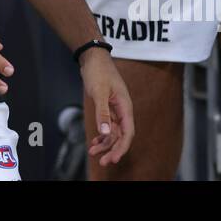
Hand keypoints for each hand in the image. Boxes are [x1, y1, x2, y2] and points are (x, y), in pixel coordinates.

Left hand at [80, 47, 133, 165]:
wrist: (93, 57)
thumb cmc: (98, 71)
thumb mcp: (99, 92)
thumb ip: (103, 113)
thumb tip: (106, 133)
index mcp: (125, 106)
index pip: (128, 133)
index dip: (122, 147)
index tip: (113, 158)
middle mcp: (123, 110)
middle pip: (121, 136)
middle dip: (112, 150)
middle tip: (102, 162)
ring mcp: (115, 109)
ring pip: (113, 133)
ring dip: (104, 144)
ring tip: (93, 153)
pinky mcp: (108, 108)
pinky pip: (107, 126)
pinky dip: (101, 135)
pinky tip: (94, 143)